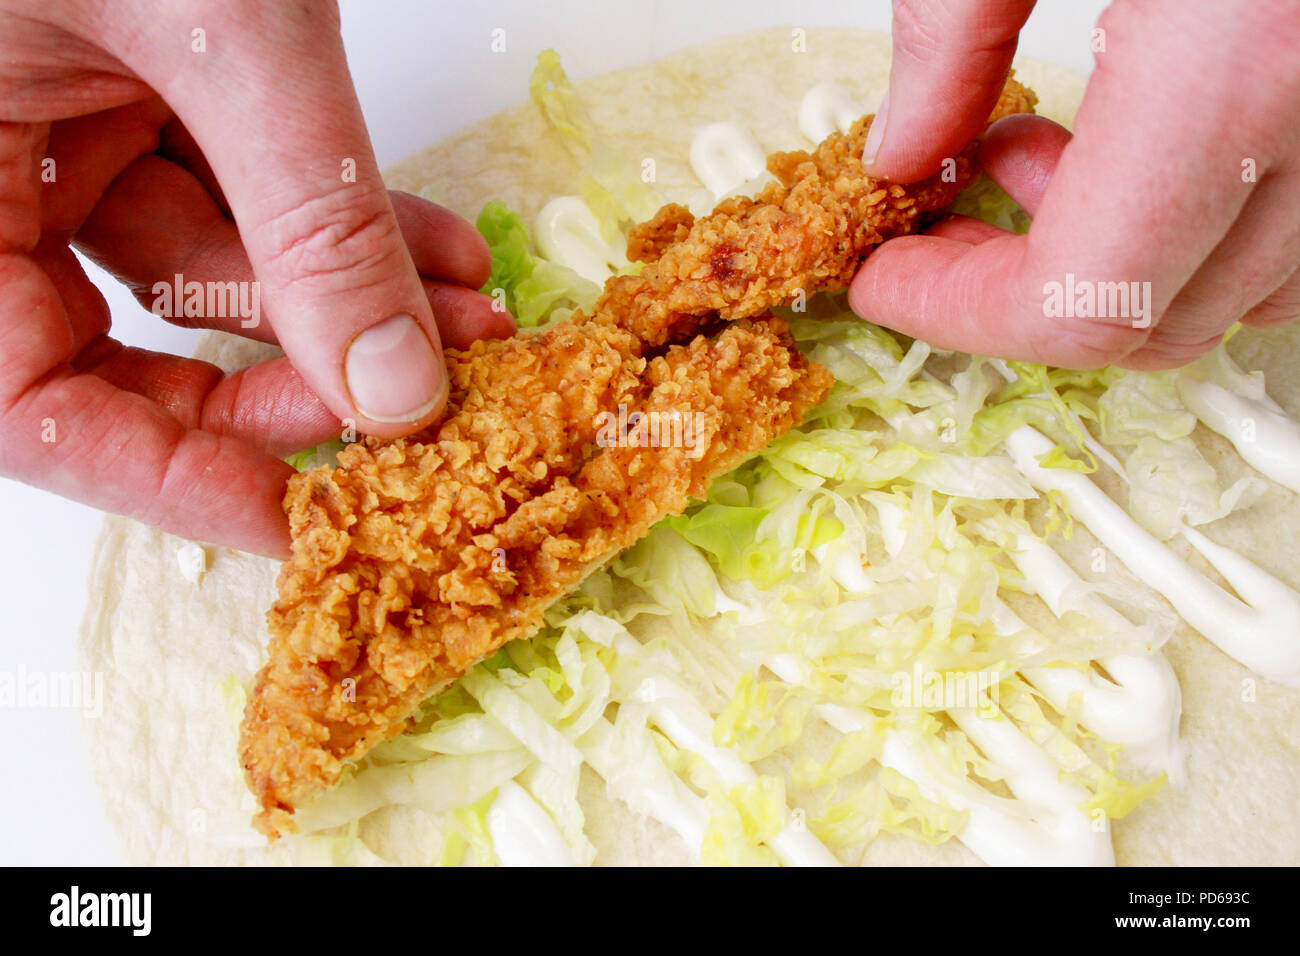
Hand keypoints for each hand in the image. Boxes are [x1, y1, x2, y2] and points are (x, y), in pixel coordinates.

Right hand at [0, 0, 512, 556]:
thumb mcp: (221, 29)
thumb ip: (309, 221)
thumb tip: (397, 389)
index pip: (24, 403)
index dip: (164, 475)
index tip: (301, 518)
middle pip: (122, 344)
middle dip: (296, 370)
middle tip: (416, 401)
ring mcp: (39, 113)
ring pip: (198, 266)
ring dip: (344, 296)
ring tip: (467, 315)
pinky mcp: (117, 74)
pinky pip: (226, 185)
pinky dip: (331, 217)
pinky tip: (432, 247)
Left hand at [852, 0, 1299, 369]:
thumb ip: (952, 32)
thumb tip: (902, 149)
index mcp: (1238, 66)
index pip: (1081, 296)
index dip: (958, 312)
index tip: (885, 281)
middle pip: (1152, 320)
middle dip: (1012, 297)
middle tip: (937, 232)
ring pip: (1233, 292)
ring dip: (1104, 264)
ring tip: (1022, 159)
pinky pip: (1290, 231)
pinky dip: (1191, 224)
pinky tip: (1132, 136)